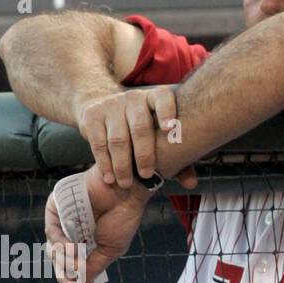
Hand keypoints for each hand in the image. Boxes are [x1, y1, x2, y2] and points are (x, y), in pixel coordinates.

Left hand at [45, 167, 149, 282]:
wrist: (126, 192)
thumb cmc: (123, 218)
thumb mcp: (110, 250)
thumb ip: (94, 267)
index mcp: (86, 242)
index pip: (72, 264)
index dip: (71, 280)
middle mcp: (72, 231)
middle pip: (59, 258)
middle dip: (65, 273)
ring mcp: (64, 219)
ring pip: (54, 247)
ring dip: (65, 260)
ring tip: (78, 263)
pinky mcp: (58, 207)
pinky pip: (51, 229)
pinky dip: (60, 243)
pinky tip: (72, 249)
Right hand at [75, 84, 196, 189]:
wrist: (102, 107)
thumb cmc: (142, 128)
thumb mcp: (159, 137)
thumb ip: (178, 159)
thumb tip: (191, 183)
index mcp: (155, 99)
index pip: (163, 98)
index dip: (167, 112)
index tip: (170, 128)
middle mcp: (134, 99)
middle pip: (140, 127)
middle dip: (144, 154)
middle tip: (147, 176)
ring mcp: (111, 105)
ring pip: (118, 139)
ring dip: (123, 165)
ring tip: (126, 183)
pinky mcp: (92, 116)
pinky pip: (99, 143)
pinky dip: (105, 163)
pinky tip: (109, 177)